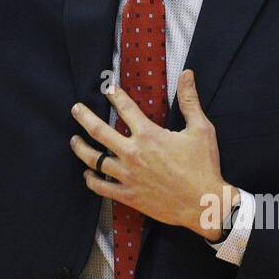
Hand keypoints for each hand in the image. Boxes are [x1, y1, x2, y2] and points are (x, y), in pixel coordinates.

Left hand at [69, 69, 234, 237]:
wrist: (204, 204)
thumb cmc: (204, 166)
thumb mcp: (201, 129)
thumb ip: (189, 100)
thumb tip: (187, 74)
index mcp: (148, 135)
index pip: (125, 108)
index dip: (114, 95)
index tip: (107, 88)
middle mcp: (133, 153)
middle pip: (98, 131)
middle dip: (84, 117)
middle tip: (75, 109)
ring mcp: (128, 176)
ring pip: (94, 159)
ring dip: (80, 148)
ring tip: (74, 140)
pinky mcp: (128, 195)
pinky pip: (101, 187)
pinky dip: (91, 179)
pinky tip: (87, 173)